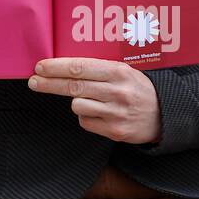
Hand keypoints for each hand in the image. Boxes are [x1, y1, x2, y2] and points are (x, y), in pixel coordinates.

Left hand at [28, 57, 161, 144]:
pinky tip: (99, 113)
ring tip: (90, 100)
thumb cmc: (138, 88)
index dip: (56, 68)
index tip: (39, 67)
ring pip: (77, 106)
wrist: (165, 114)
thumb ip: (97, 68)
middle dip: (49, 84)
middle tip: (33, 81)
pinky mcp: (115, 131)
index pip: (79, 68)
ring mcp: (116, 113)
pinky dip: (87, 118)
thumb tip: (62, 66)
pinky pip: (86, 123)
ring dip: (76, 103)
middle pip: (73, 87)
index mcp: (118, 72)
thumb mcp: (122, 71)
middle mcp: (117, 92)